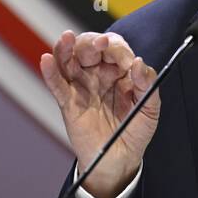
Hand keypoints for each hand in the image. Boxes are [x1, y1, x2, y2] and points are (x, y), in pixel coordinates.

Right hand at [38, 30, 159, 197]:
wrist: (120, 159)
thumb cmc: (134, 130)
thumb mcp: (150, 108)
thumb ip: (147, 85)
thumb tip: (139, 64)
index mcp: (119, 70)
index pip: (115, 48)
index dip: (118, 49)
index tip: (126, 62)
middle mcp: (98, 73)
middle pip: (89, 48)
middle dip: (93, 42)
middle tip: (100, 44)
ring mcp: (81, 86)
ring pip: (68, 61)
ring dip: (66, 47)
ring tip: (67, 38)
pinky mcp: (68, 103)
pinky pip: (57, 85)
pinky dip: (50, 72)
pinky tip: (47, 60)